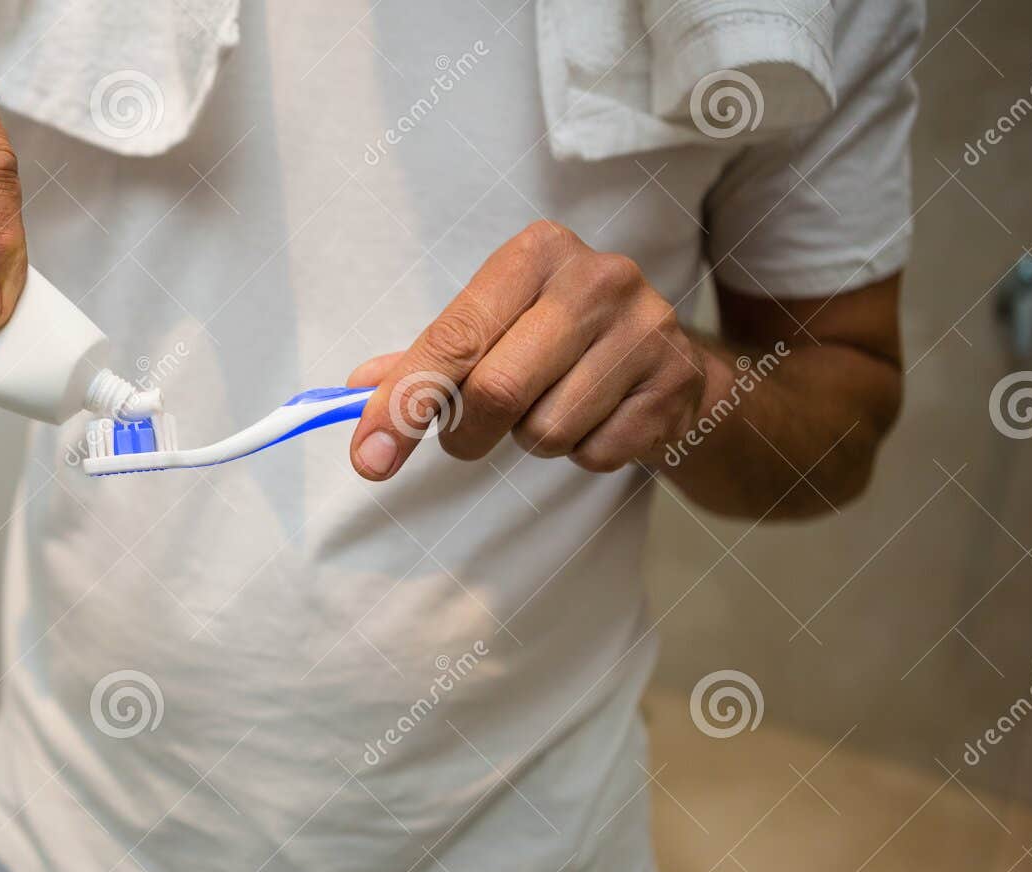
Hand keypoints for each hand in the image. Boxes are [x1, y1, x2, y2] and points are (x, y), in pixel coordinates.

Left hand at [348, 221, 707, 479]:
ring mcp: (645, 328)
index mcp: (536, 253)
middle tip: (467, 437)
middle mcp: (596, 278)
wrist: (670, 361)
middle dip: (466, 433)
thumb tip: (357, 389)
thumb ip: (428, 358)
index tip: (369, 458)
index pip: (453, 338)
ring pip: (546, 431)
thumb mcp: (495, 328)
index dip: (403, 404)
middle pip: (496, 391)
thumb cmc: (560, 341)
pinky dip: (582, 452)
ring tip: (554, 408)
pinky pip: (594, 453)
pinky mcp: (674, 383)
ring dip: (531, 441)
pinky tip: (599, 419)